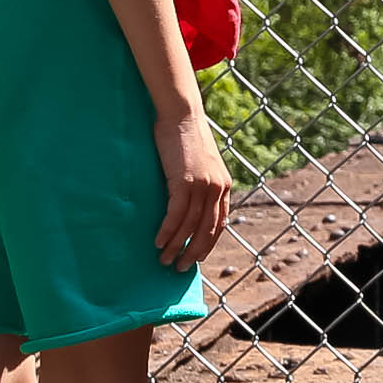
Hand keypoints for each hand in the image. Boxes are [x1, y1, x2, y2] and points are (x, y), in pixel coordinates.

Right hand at [154, 111, 233, 267]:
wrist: (181, 115)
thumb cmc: (186, 138)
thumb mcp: (200, 164)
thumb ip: (200, 183)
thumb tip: (189, 201)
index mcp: (224, 186)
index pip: (220, 223)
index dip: (208, 242)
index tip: (197, 257)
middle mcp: (217, 188)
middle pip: (207, 230)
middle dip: (194, 252)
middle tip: (180, 267)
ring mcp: (202, 186)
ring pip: (190, 226)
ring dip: (176, 246)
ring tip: (164, 260)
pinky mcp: (185, 182)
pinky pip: (176, 214)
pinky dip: (168, 231)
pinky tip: (158, 242)